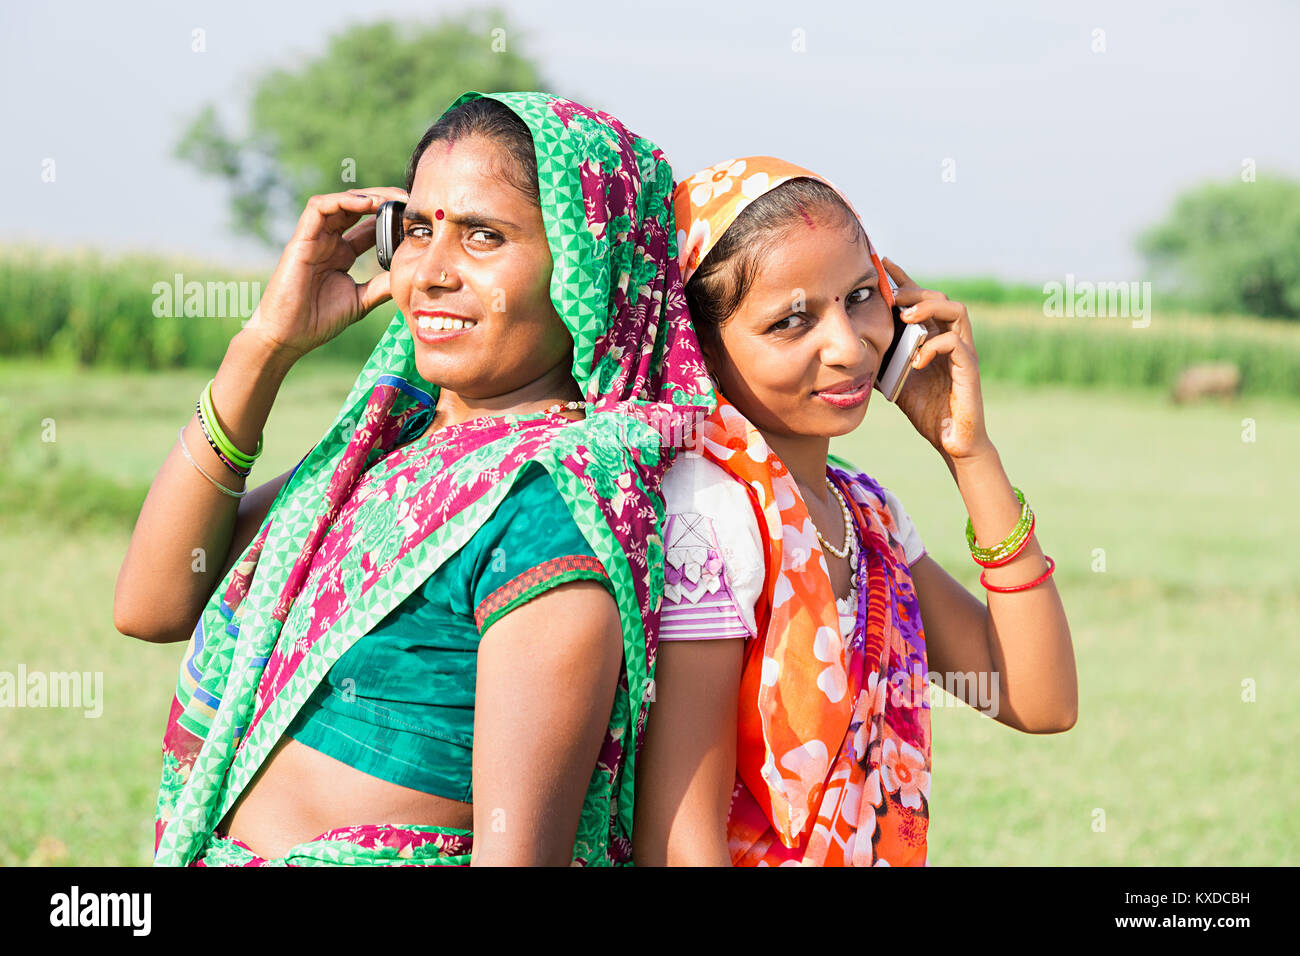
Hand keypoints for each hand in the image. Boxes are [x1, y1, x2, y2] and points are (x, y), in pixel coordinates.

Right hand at [243, 186, 409, 360]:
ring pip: (339, 202)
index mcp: (342, 254)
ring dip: (366, 196)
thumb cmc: (318, 320)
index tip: (414, 218)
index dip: (390, 218)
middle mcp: (328, 242)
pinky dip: (342, 201)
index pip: (368, 226)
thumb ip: (382, 285)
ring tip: (391, 199)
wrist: (287, 336)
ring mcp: (314, 239)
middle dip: (383, 199)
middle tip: (409, 200)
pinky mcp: (300, 240)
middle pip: (356, 207)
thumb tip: (409, 274)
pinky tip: (366, 204)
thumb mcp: (361, 299)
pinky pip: (318, 208)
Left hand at [883, 257, 991, 462]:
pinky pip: (956, 344)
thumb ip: (880, 361)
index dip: (904, 280)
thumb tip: (852, 348)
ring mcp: (963, 353)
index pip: (920, 300)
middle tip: (893, 296)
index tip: (883, 264)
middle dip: (915, 290)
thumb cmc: (926, 410)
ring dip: (930, 308)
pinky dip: (933, 346)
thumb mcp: (894, 379)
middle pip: (941, 298)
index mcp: (933, 338)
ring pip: (957, 311)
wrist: (950, 441)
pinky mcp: (969, 370)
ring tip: (906, 317)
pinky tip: (916, 360)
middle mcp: (951, 340)